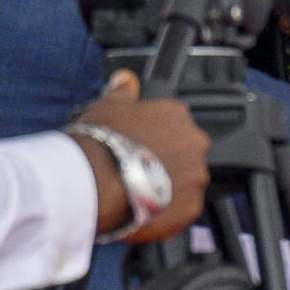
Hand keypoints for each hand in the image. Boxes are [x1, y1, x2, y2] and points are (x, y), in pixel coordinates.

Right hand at [71, 70, 211, 242]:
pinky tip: (143, 210)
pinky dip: (166, 212)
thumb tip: (126, 78)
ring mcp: (196, 176)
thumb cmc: (98, 142)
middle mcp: (195, 143)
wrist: (94, 181)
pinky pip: (181, 209)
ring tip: (137, 194)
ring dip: (167, 187)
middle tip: (136, 171)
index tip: (139, 148)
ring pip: (185, 182)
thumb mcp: (107, 106)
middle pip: (184, 154)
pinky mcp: (191, 206)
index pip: (174, 125)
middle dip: (165, 162)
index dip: (154, 139)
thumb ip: (122, 91)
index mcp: (178, 116)